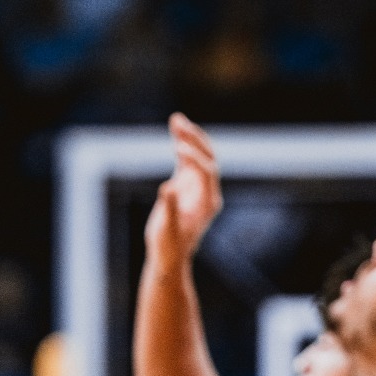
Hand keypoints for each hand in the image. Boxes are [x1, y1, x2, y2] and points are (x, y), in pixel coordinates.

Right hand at [143, 113, 222, 265]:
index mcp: (209, 202)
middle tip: (178, 122)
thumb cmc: (169, 245)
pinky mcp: (186, 185)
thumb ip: (169, 208)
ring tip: (175, 119)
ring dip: (187, 137)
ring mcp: (197, 187)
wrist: (170, 256)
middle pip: (207, 158)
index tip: (177, 148)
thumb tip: (167, 188)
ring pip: (197, 156)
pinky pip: (186, 161)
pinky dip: (180, 145)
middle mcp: (207, 191)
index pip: (208, 172)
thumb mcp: (167, 229)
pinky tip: (174, 130)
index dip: (195, 158)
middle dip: (194, 140)